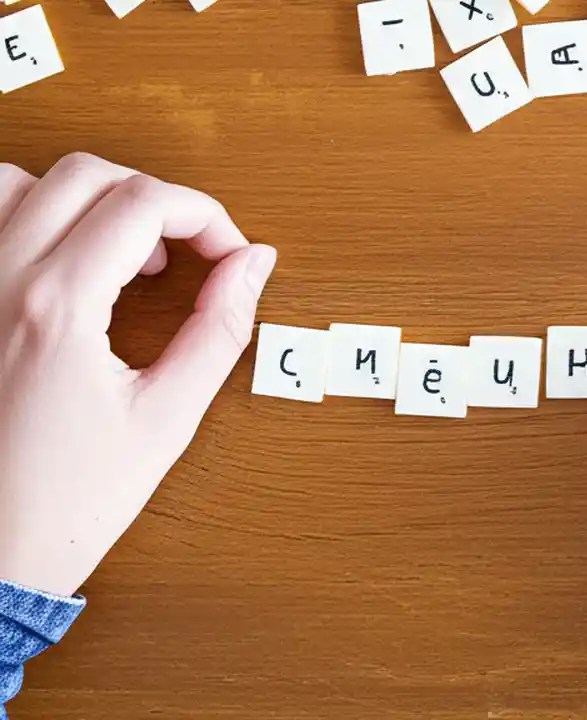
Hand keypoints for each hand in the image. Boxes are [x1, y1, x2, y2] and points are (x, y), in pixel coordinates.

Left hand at [0, 153, 274, 596]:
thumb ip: (217, 329)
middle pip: (88, 174)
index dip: (205, 216)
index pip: (142, 203)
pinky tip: (66, 265)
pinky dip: (30, 218)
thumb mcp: (165, 417)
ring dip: (86, 200)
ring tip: (122, 254)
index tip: (230, 255)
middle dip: (156, 199)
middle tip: (189, 252)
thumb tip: (253, 265)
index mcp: (56, 308)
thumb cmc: (64, 503)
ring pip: (20, 181)